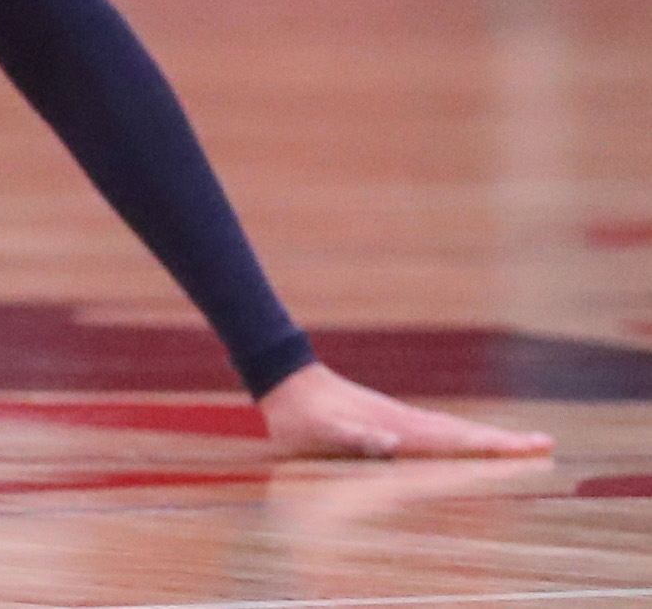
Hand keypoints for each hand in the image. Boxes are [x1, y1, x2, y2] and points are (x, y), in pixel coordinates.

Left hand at [256, 362, 550, 459]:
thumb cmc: (298, 415)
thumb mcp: (320, 430)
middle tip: (546, 445)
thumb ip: (353, 435)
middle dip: (505, 442)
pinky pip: (434, 433)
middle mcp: (404, 423)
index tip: (531, 448)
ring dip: (487, 439)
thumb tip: (391, 442)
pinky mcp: (386, 420)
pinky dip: (460, 439)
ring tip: (521, 446)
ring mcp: (397, 419)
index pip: (455, 441)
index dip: (493, 447)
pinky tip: (466, 444)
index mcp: (397, 429)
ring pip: (452, 431)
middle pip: (464, 434)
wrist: (280, 379)